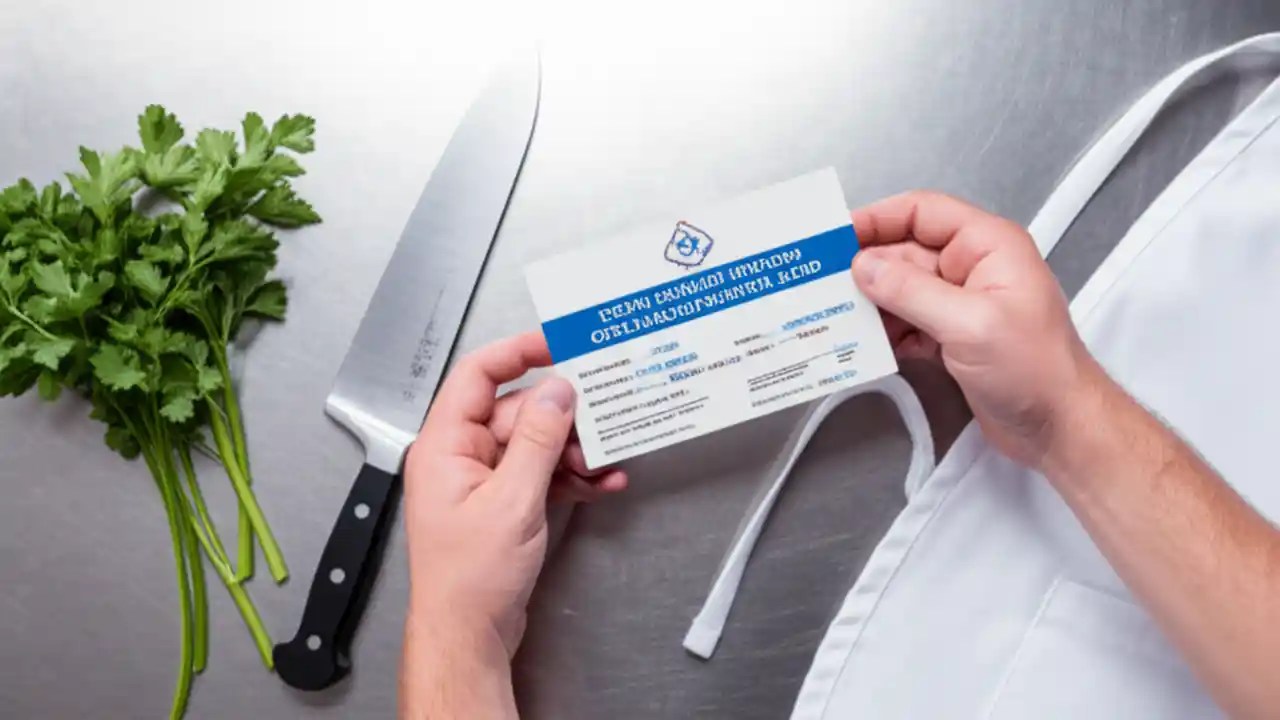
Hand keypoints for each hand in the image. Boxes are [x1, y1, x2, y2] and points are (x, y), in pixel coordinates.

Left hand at [401, 332, 626, 656]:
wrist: (469, 635)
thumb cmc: (470, 578)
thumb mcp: (513, 500)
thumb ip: (538, 440)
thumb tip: (558, 391)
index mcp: (445, 445)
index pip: (477, 375)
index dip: (517, 352)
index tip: (556, 342)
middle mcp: (460, 457)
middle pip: (517, 412)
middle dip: (562, 419)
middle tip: (601, 420)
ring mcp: (483, 481)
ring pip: (535, 444)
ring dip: (573, 452)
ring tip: (606, 462)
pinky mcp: (504, 505)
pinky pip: (541, 474)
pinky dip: (570, 477)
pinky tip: (601, 483)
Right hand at [850, 191, 1100, 467]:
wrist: (1061, 429)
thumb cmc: (1032, 369)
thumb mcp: (968, 324)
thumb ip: (911, 291)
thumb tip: (861, 267)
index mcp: (987, 246)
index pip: (922, 212)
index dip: (877, 219)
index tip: (834, 237)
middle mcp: (973, 267)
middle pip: (905, 252)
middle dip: (865, 267)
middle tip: (820, 283)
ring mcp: (962, 304)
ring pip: (902, 290)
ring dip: (871, 304)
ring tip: (833, 316)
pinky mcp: (953, 338)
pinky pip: (908, 322)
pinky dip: (886, 333)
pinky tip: (863, 344)